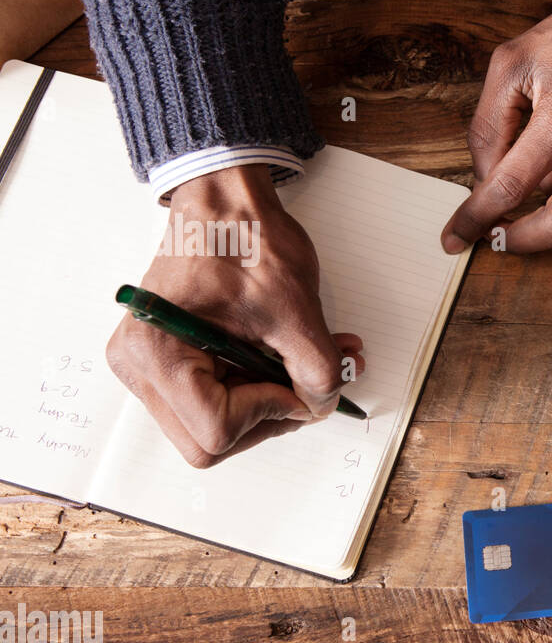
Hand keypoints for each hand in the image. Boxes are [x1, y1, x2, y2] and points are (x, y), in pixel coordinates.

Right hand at [106, 165, 363, 467]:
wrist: (225, 201)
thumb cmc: (246, 237)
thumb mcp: (296, 309)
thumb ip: (315, 371)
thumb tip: (320, 406)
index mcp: (156, 352)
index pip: (215, 430)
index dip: (269, 412)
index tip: (297, 383)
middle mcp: (140, 366)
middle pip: (209, 441)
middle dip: (267, 417)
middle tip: (303, 386)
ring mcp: (152, 367)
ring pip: (214, 426)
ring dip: (271, 400)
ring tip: (311, 364)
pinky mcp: (173, 361)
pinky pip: (216, 397)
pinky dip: (259, 385)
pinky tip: (289, 358)